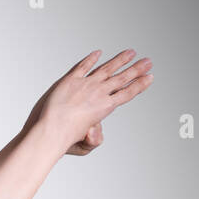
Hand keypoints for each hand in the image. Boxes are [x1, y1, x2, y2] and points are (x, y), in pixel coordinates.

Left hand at [23, 49, 152, 154]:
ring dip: (120, 60)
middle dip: (136, 69)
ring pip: (107, 68)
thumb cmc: (64, 141)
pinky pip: (82, 67)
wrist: (48, 133)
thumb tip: (95, 129)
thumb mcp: (85, 145)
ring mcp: (85, 85)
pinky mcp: (69, 81)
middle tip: (148, 61)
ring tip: (131, 52)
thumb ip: (95, 138)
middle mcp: (98, 93)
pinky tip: (98, 53)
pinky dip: (91, 59)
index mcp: (105, 107)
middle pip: (121, 78)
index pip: (127, 93)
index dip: (139, 85)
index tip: (150, 77)